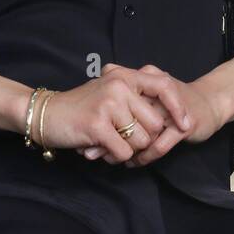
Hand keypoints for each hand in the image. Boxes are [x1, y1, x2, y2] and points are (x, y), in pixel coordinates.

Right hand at [35, 68, 173, 164]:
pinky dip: (115, 157)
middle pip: (156, 123)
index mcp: (126, 76)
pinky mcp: (97, 125)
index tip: (187, 125)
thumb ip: (136, 100)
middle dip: (145, 139)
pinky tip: (101, 150)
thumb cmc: (82, 107)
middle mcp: (120, 86)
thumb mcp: (111, 93)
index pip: (165, 86)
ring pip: (142, 140)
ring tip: (110, 144)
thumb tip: (168, 117)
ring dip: (129, 150)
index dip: (179, 107)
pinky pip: (124, 152)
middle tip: (125, 141)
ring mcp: (109, 104)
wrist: (46, 113)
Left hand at [77, 63, 226, 166]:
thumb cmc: (177, 99)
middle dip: (106, 136)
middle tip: (89, 153)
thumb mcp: (150, 91)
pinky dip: (144, 156)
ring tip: (110, 161)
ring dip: (123, 149)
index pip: (117, 99)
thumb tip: (95, 96)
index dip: (99, 118)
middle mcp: (157, 91)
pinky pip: (159, 145)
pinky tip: (134, 162)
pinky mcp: (183, 125)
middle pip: (126, 117)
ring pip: (140, 133)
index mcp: (147, 78)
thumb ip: (126, 91)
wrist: (211, 102)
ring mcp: (171, 108)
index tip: (83, 136)